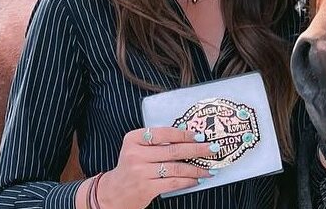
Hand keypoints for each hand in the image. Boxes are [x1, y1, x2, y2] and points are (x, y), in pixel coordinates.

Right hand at [95, 127, 217, 208]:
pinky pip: (173, 182)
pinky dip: (188, 180)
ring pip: (176, 168)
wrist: (113, 192)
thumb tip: (187, 134)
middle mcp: (136, 154)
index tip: (199, 134)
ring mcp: (141, 172)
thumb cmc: (130, 168)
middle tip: (212, 148)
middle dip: (197, 149)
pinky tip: (197, 179)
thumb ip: (156, 142)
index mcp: (134, 139)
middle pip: (173, 150)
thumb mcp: (137, 149)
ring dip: (196, 168)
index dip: (184, 134)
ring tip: (209, 168)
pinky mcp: (146, 188)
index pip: (163, 133)